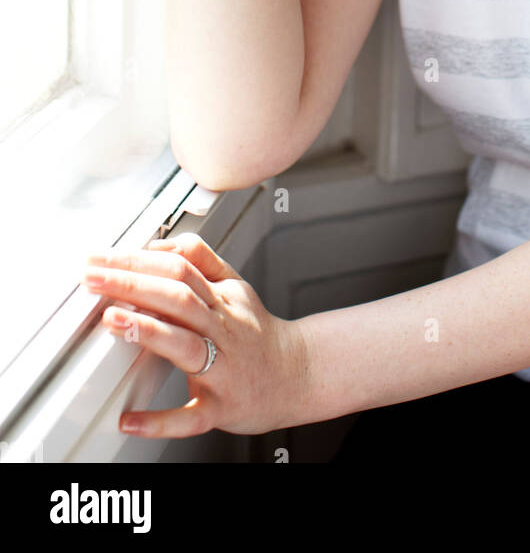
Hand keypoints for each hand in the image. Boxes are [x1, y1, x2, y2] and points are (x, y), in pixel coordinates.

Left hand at [81, 233, 311, 437]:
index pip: (181, 269)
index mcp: (222, 300)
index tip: (104, 258)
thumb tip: (159, 244)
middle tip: (94, 278)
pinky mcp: (222, 408)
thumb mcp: (235, 286)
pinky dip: (161, 421)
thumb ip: (201, 261)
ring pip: (187, 346)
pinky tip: (132, 419)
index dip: (141, 259)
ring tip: (113, 320)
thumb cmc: (258, 334)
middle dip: (133, 284)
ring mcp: (223, 370)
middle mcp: (223, 330)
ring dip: (149, 332)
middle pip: (179, 299)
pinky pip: (191, 416)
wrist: (298, 375)